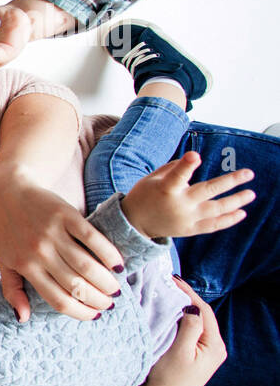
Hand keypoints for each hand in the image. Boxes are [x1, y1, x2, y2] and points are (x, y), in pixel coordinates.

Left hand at [0, 176, 122, 320]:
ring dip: (106, 281)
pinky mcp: (65, 216)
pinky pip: (92, 239)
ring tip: (115, 288)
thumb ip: (12, 291)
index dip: (79, 312)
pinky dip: (108, 254)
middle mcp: (39, 252)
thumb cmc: (8, 232)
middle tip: (109, 303)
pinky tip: (118, 264)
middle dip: (97, 299)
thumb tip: (22, 318)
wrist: (9, 192)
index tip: (94, 316)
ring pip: (87, 265)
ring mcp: (53, 233)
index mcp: (26, 267)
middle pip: (76, 285)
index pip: (57, 299)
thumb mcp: (4, 262)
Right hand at [121, 152, 253, 240]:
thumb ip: (173, 168)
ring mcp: (186, 218)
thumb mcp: (152, 178)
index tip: (196, 156)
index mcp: (165, 188)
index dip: (186, 165)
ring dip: (235, 201)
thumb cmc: (144, 195)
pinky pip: (213, 225)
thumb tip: (193, 160)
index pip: (177, 175)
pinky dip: (228, 220)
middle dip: (230, 181)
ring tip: (250, 194)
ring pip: (216, 209)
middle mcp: (178, 204)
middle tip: (249, 173)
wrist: (134, 223)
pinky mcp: (189, 229)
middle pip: (208, 191)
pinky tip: (241, 213)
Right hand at [137, 278, 224, 385]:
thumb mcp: (180, 352)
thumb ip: (190, 328)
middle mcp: (215, 348)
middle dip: (187, 299)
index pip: (204, 311)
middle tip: (170, 283)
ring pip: (197, 322)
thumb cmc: (169, 379)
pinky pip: (191, 330)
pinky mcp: (196, 354)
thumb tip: (192, 308)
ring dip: (184, 308)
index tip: (174, 281)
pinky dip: (182, 319)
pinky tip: (171, 314)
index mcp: (215, 346)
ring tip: (169, 294)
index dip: (189, 294)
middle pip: (203, 315)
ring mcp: (206, 352)